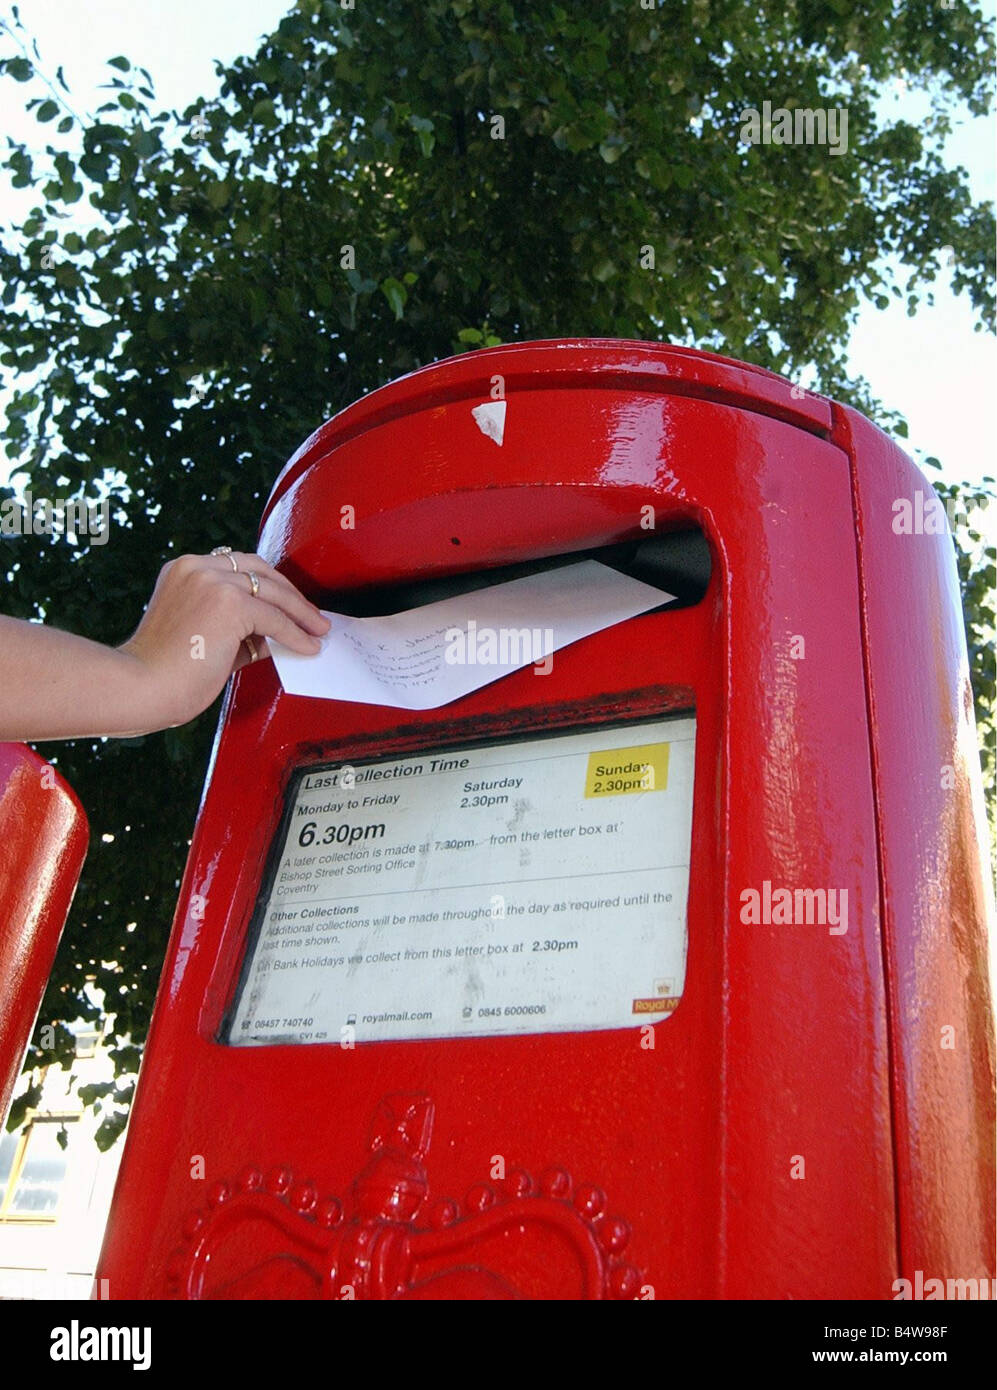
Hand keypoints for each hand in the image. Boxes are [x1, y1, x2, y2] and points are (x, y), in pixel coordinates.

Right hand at [118, 550, 329, 729]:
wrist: (140, 688)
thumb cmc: (164, 672)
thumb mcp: (204, 636)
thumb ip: (238, 629)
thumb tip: (276, 634)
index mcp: (184, 569)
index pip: (238, 567)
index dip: (269, 585)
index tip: (289, 603)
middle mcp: (197, 567)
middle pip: (260, 571)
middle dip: (290, 594)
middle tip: (312, 616)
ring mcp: (212, 582)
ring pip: (272, 592)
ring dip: (301, 613)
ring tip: (318, 630)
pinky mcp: (229, 604)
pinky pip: (274, 618)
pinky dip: (295, 633)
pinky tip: (307, 646)